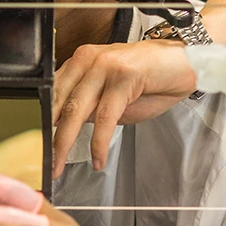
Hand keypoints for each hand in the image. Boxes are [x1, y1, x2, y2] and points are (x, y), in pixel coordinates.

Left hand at [53, 39, 196, 175]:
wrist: (188, 62)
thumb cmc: (152, 78)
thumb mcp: (114, 96)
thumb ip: (91, 109)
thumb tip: (68, 128)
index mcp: (81, 61)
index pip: (53, 93)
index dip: (43, 121)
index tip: (38, 144)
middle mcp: (88, 60)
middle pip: (61, 103)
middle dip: (51, 137)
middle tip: (46, 162)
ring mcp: (105, 66)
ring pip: (78, 109)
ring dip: (67, 143)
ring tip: (61, 165)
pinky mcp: (124, 76)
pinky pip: (106, 116)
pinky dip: (100, 142)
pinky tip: (98, 158)